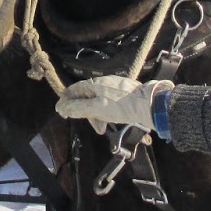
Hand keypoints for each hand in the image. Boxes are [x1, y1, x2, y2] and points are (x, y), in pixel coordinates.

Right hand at [55, 76, 170, 133]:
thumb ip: (78, 108)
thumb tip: (61, 106)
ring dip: (97, 115)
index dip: (65, 102)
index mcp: (94, 84)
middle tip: (91, 125)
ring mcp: (114, 86)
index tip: (62, 113)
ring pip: (98, 101)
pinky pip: (108, 102)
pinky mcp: (123, 92)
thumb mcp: (97, 109)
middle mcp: (102, 82)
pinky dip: (106, 112)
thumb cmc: (121, 107)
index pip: (73, 90)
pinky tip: (111, 120)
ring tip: (102, 128)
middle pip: (86, 97)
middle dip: (85, 112)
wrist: (149, 104)